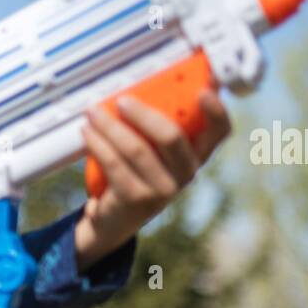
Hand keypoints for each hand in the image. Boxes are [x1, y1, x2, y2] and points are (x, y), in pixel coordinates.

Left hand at [74, 89, 231, 266]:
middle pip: (172, 136)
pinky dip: (98, 144)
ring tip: (93, 112)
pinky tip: (87, 133)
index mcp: (196, 156)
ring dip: (111, 126)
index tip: (203, 91)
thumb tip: (143, 86)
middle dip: (143, 113)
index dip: (216, 111)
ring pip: (137, 149)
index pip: (219, 132)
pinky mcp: (136, 200)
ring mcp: (163, 190)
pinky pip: (115, 164)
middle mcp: (185, 174)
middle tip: (121, 100)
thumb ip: (155, 126)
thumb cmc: (134, 175)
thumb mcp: (153, 153)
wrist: (111, 221)